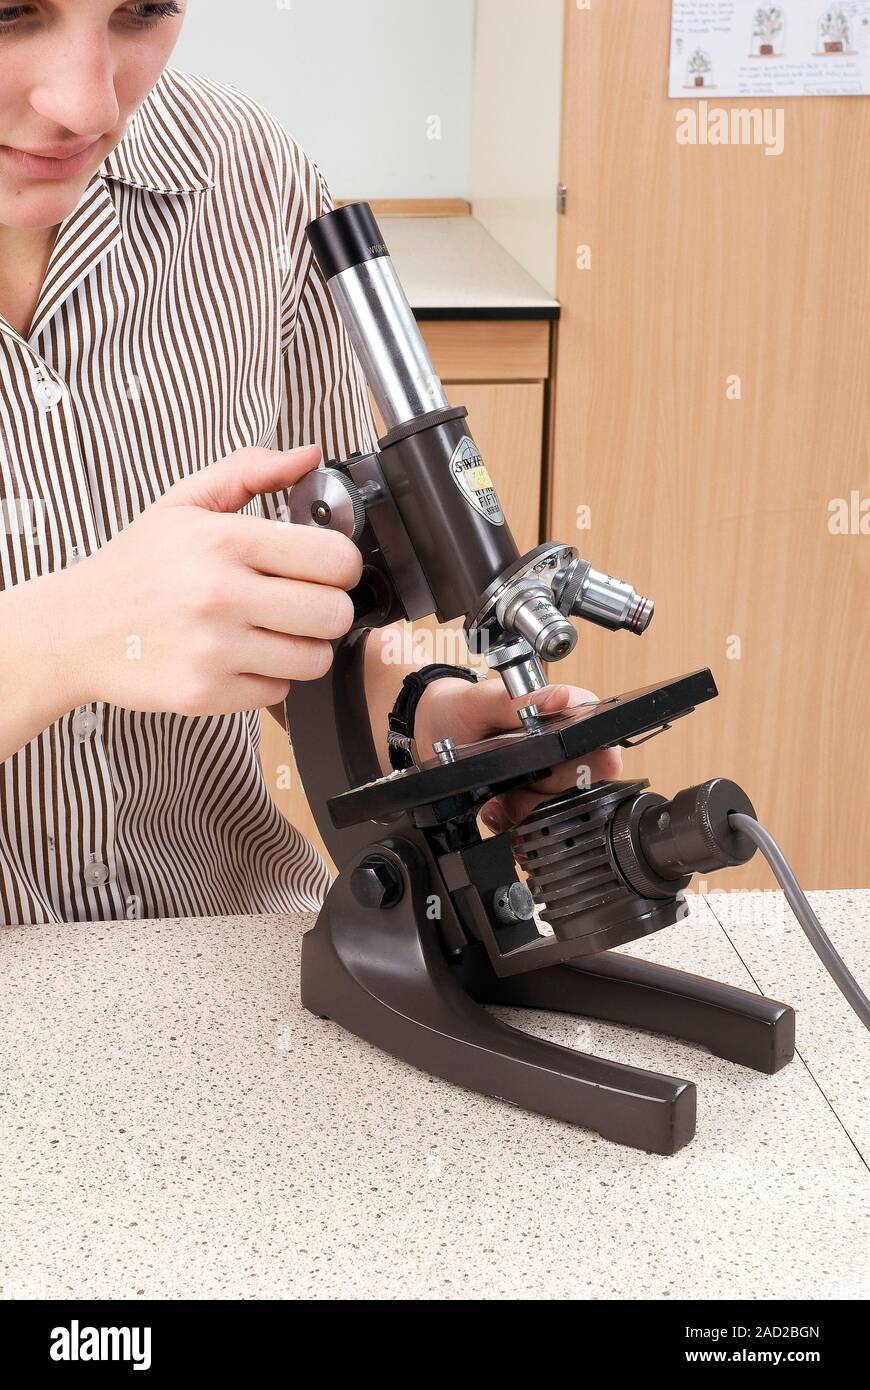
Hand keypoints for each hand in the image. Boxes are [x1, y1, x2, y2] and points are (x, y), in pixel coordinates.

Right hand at [56, 446, 362, 715]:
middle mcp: (222, 595)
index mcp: (224, 541)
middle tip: (302, 606)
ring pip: (314, 660)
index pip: (335, 559)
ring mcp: (214, 650)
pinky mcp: (206, 693)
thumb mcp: (184, 504)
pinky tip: (239, 659)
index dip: (341, 566)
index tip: (326, 570)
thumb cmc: (134, 567)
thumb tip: (309, 455)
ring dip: (302, 649)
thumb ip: (250, 472)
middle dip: (328, 610)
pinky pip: (278, 693)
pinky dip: (267, 680)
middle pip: (334, 614)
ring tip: (270, 634)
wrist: (73, 630)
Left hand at [415, 676, 622, 833]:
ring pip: (557, 810)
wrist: (432, 732)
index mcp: (568, 715)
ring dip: (525, 809)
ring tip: (498, 795)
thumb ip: (516, 699)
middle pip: (581, 788)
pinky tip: (493, 806)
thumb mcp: (480, 700)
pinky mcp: (531, 797)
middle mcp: (566, 747)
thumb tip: (561, 697)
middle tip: (514, 782)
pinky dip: (510, 819)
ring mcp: (549, 775)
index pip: (602, 750)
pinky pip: (532, 822)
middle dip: (545, 793)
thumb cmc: (458, 708)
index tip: (547, 771)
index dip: (583, 769)